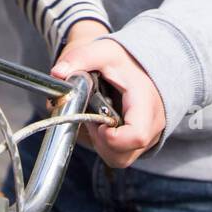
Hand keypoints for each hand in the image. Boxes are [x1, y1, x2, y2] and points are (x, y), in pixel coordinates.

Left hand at [53, 25, 165, 168]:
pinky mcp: (143, 143)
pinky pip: (122, 156)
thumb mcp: (102, 52)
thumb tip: (57, 73)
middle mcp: (153, 124)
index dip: (111, 137)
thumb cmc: (124, 60)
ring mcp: (150, 136)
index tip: (97, 122)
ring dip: (102, 144)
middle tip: (93, 118)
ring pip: (121, 159)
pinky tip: (103, 124)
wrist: (141, 65)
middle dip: (100, 140)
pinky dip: (107, 146)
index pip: (137, 136)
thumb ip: (80, 59)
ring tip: (98, 119)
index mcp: (146, 102)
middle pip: (124, 154)